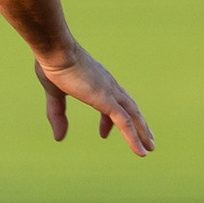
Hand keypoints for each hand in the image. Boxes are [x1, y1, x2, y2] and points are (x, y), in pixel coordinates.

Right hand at [34, 45, 154, 156]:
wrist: (56, 51)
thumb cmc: (54, 64)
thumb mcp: (54, 93)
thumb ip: (57, 115)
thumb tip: (59, 138)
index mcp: (97, 82)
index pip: (110, 102)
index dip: (108, 120)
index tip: (104, 133)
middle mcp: (108, 85)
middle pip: (129, 107)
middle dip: (138, 124)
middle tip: (147, 138)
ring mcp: (110, 92)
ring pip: (132, 116)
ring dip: (142, 132)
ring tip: (149, 147)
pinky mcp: (108, 100)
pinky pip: (125, 122)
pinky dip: (134, 137)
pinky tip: (140, 151)